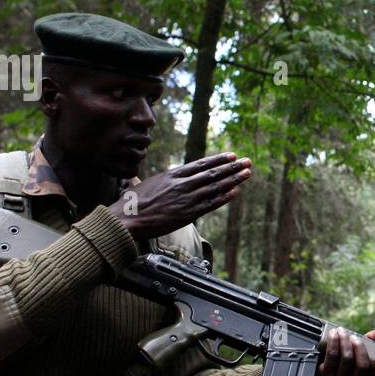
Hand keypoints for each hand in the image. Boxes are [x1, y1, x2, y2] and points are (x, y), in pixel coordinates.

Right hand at [108, 152, 251, 240]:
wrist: (126, 219)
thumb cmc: (131, 203)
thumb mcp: (143, 185)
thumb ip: (154, 182)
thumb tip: (145, 178)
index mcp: (172, 175)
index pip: (201, 164)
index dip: (218, 160)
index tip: (231, 156)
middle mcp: (182, 184)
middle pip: (212, 173)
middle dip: (232, 167)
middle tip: (247, 162)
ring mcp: (186, 199)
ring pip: (215, 187)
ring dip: (233, 180)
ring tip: (247, 174)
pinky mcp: (187, 214)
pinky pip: (210, 204)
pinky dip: (223, 198)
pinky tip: (235, 192)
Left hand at [317, 327, 374, 375]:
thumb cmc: (346, 366)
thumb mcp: (360, 357)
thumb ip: (373, 344)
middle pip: (362, 366)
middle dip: (359, 347)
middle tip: (354, 337)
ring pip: (346, 359)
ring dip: (345, 341)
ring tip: (342, 331)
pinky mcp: (325, 375)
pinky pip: (332, 356)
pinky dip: (334, 343)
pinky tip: (336, 335)